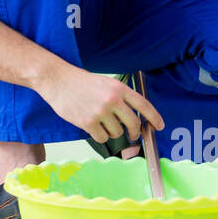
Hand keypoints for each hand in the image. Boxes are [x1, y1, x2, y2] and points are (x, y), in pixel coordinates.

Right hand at [38, 63, 163, 143]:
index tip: (159, 126)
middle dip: (135, 132)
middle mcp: (112, 100)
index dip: (154, 117)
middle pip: (133, 123)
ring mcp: (100, 112)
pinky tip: (92, 126)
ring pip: (117, 133)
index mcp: (119, 89)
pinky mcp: (88, 122)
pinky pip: (102, 138)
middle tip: (133, 134)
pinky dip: (100, 136)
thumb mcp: (106, 84)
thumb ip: (120, 98)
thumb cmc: (81, 82)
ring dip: (112, 132)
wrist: (58, 80)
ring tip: (101, 121)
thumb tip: (133, 118)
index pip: (144, 105)